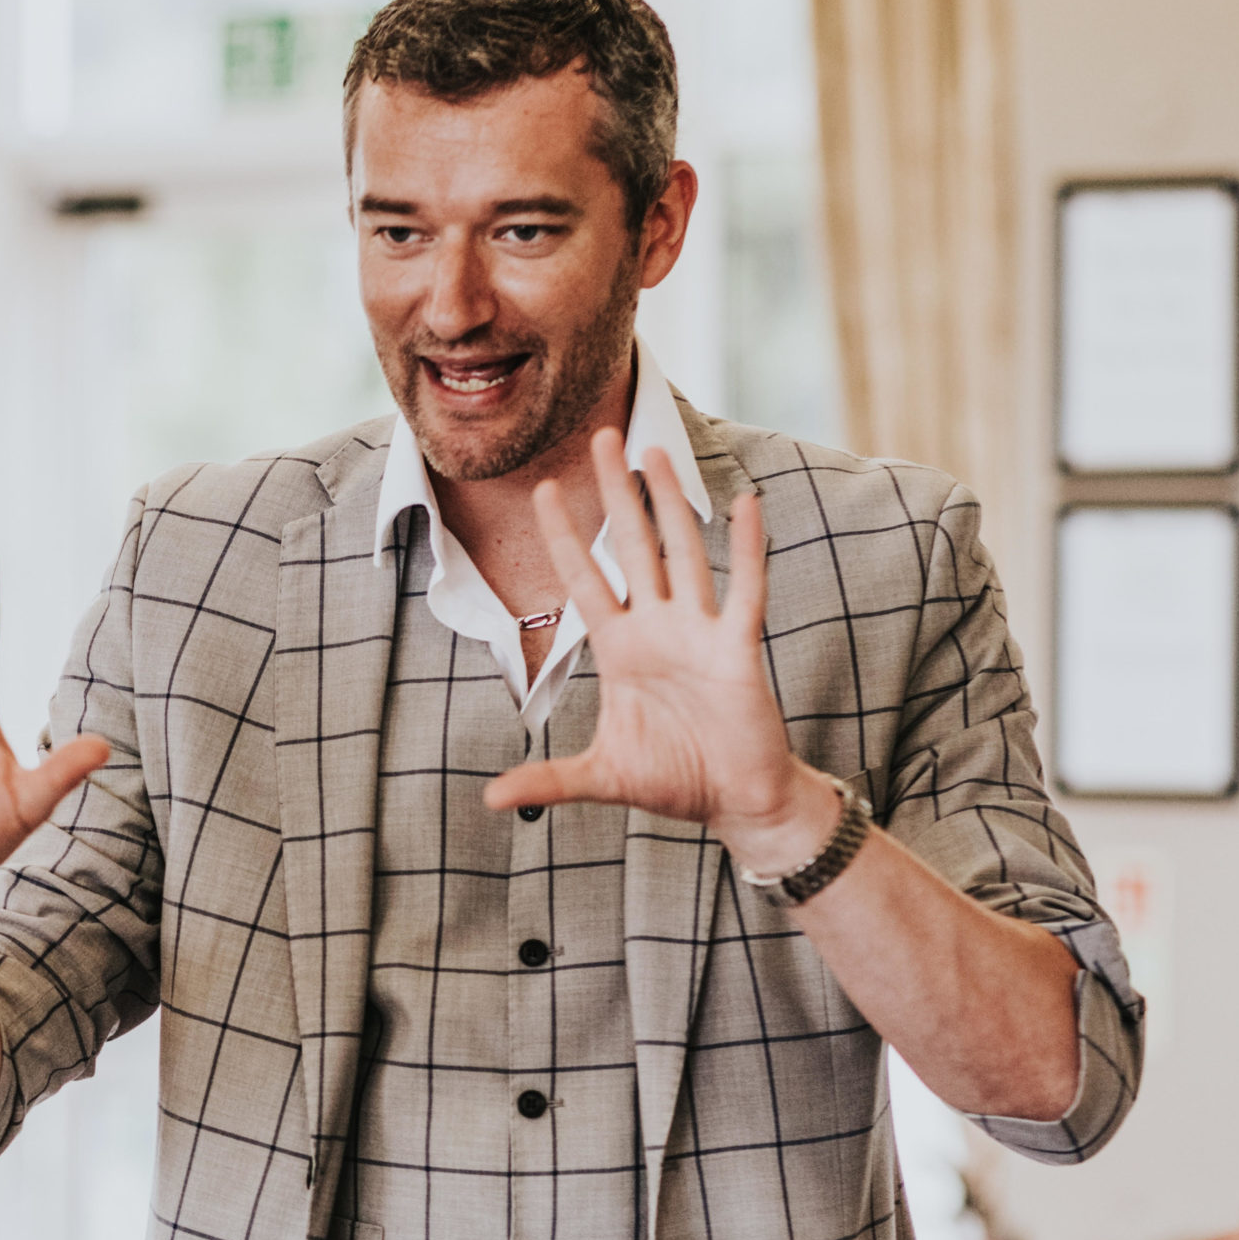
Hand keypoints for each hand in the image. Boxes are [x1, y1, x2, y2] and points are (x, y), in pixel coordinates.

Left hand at [483, 432, 826, 864]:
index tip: (539, 492)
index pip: (585, 580)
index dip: (564, 537)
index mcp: (621, 650)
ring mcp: (700, 632)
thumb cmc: (675, 781)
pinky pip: (744, 590)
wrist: (737, 803)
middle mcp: (659, 628)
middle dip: (614, 493)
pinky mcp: (738, 648)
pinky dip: (746, 548)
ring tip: (654, 452)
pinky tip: (746, 505)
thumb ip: (549, 780)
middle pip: (632, 545)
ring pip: (682, 552)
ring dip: (668, 502)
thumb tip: (491, 800)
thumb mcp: (601, 778)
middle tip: (600, 437)